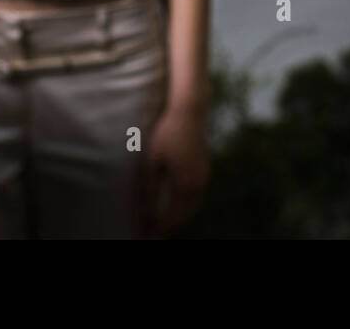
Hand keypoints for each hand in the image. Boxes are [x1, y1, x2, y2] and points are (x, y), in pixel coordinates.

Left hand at [139, 104, 208, 237]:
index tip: (145, 238)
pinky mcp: (204, 170)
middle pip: (183, 217)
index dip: (158, 231)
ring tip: (161, 227)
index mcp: (185, 186)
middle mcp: (198, 185)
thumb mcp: (152, 162)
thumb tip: (146, 216)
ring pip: (190, 209)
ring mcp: (203, 178)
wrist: (190, 111)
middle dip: (168, 229)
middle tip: (152, 236)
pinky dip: (184, 208)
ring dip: (177, 220)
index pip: (171, 219)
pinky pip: (194, 198)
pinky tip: (174, 208)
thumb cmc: (167, 133)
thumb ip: (150, 191)